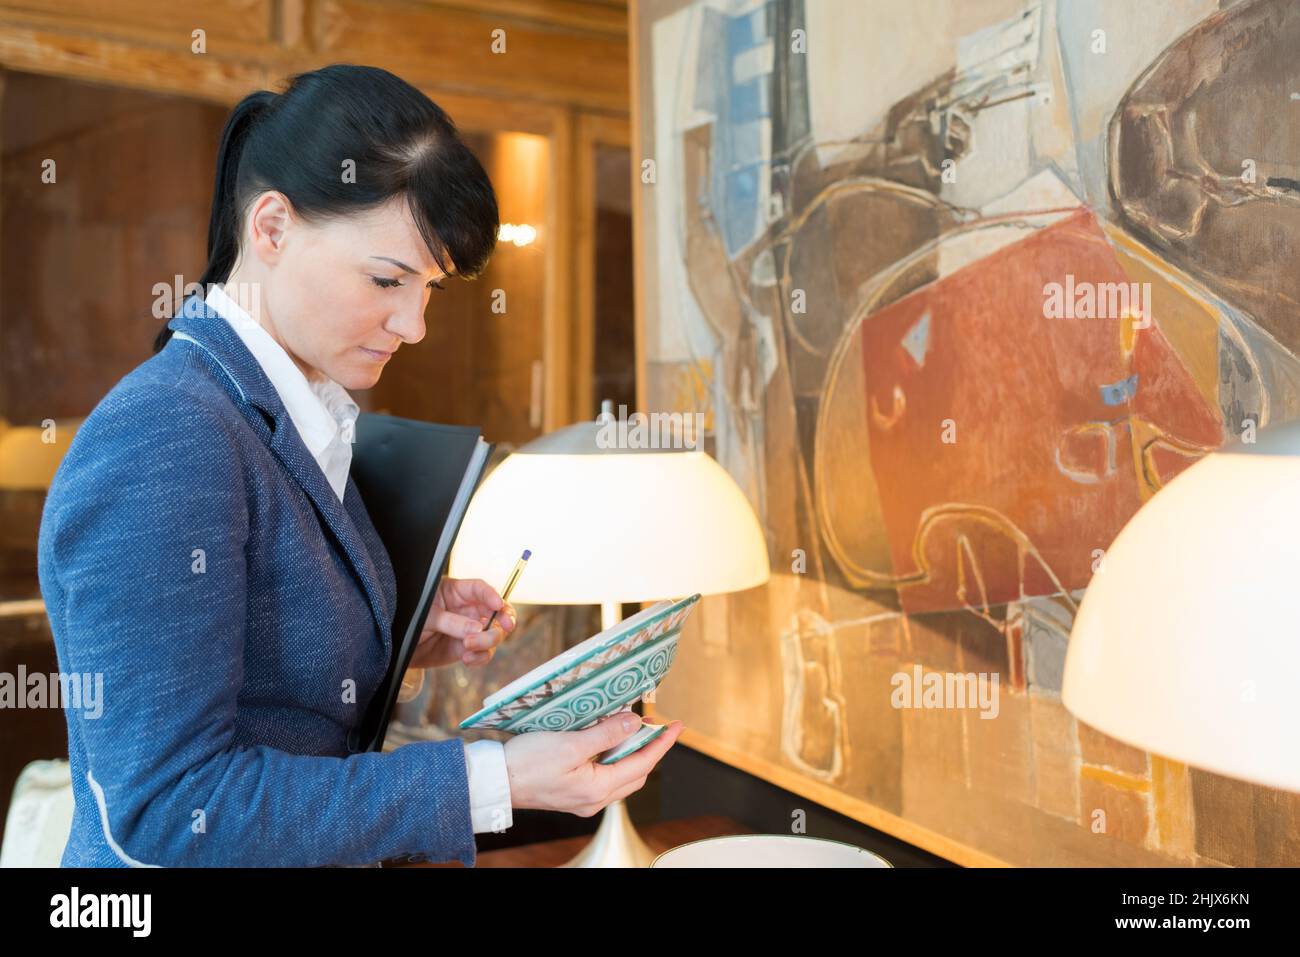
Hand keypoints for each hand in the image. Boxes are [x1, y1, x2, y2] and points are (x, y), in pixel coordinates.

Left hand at [409, 577, 516, 669]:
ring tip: (468, 648)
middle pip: (496, 612)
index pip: (480, 589)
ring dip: (487, 642)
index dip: (491, 595)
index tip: (498, 605)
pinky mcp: (468, 649)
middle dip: (501, 621)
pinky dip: (480, 657)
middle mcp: (468, 610)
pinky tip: (467, 659)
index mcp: (457, 592)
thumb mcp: (428, 617)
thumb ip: (452, 622)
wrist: (398, 649)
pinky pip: (484, 653)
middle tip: (499, 630)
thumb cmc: (410, 622)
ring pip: (494, 634)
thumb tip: (477, 630)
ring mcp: (470, 630)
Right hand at [503, 711, 684, 815]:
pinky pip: (604, 776)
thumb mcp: (570, 744)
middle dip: (649, 748)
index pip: (642, 764)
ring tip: (633, 727)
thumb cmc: (527, 763)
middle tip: (654, 724)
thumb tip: (635, 724)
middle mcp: (594, 799)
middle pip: (635, 773)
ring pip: (620, 775)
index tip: (675, 726)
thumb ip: (606, 734)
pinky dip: (612, 758)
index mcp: (598, 788)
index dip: (661, 743)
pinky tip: (607, 741)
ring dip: (630, 752)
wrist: (495, 782)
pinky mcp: (571, 794)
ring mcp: (582, 799)